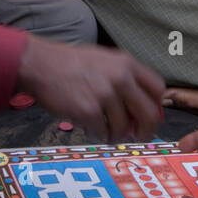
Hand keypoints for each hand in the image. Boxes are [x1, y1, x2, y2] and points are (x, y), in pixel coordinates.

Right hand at [16, 37, 165, 142]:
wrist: (40, 64)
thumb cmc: (69, 64)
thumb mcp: (104, 61)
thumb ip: (124, 78)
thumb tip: (140, 107)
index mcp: (127, 63)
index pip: (157, 88)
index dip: (156, 106)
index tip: (149, 117)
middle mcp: (121, 78)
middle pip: (149, 113)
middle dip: (146, 131)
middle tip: (138, 137)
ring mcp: (105, 95)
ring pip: (124, 127)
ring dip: (116, 135)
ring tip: (104, 132)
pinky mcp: (89, 111)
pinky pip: (103, 132)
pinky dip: (97, 135)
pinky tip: (89, 130)